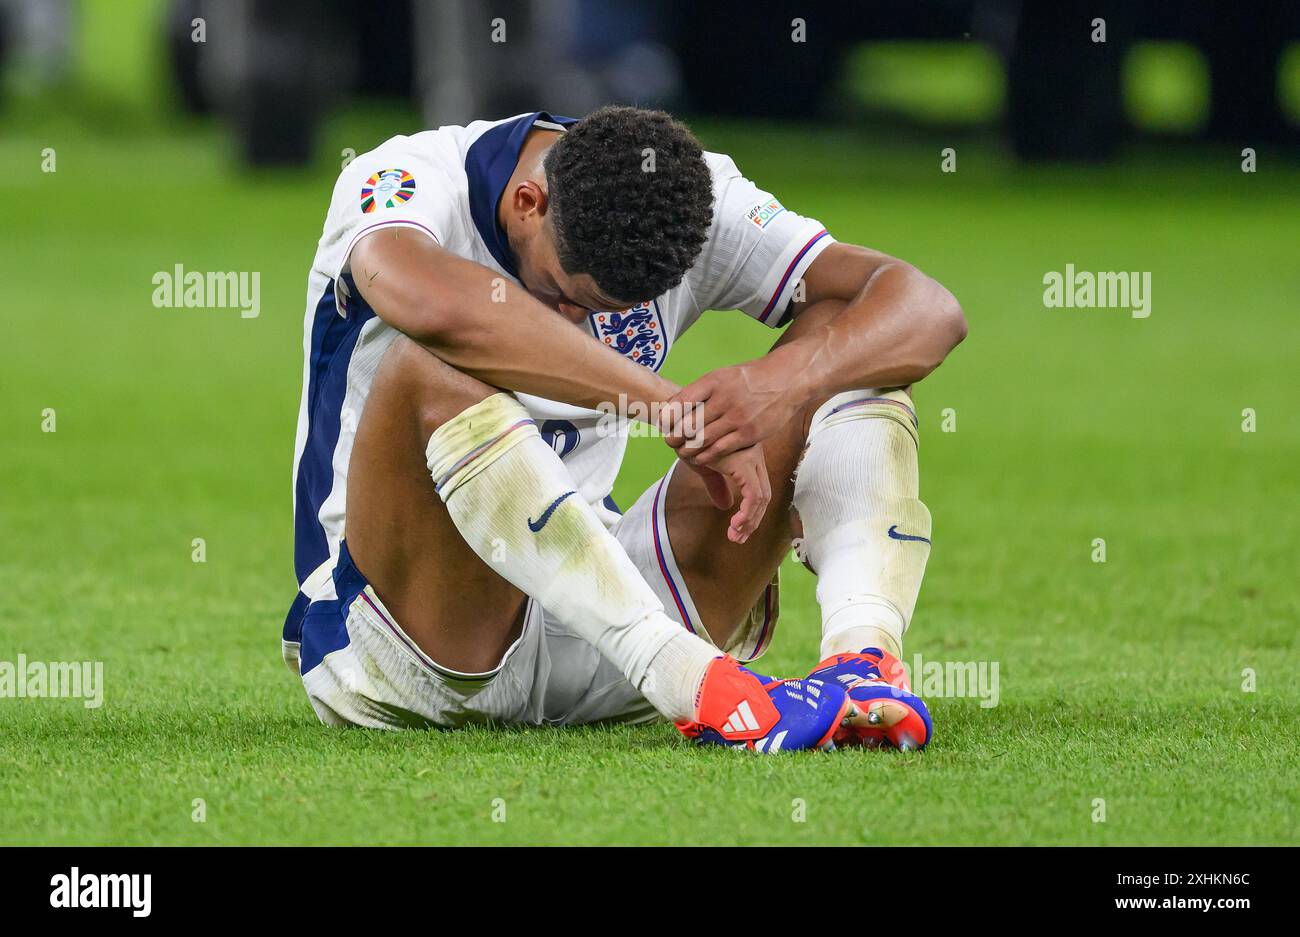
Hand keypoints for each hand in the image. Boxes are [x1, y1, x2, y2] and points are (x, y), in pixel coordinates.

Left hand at [664, 358, 802, 465]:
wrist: (787, 379)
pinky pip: (720, 449)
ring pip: (702, 439)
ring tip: (682, 451)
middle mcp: (724, 398)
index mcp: (714, 381)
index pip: (681, 401)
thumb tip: (674, 406)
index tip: (662, 424)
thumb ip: (702, 391)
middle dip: (675, 436)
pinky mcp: (749, 433)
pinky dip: (706, 456)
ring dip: (688, 449)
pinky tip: (700, 458)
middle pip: (689, 424)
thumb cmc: (750, 379)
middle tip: (669, 442)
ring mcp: (737, 417)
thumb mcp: (723, 375)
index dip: (667, 416)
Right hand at [679, 444, 770, 543]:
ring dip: (749, 521)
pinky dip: (747, 514)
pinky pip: (753, 495)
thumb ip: (717, 485)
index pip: (759, 491)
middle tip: (736, 538)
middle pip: (764, 496)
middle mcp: (754, 457)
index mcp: (748, 457)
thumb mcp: (705, 466)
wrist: (680, 422)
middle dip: (753, 521)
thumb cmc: (691, 438)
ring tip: (734, 535)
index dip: (752, 513)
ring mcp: (750, 459)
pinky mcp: (743, 464)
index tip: (737, 530)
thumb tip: (725, 506)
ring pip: (761, 499)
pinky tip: (735, 524)